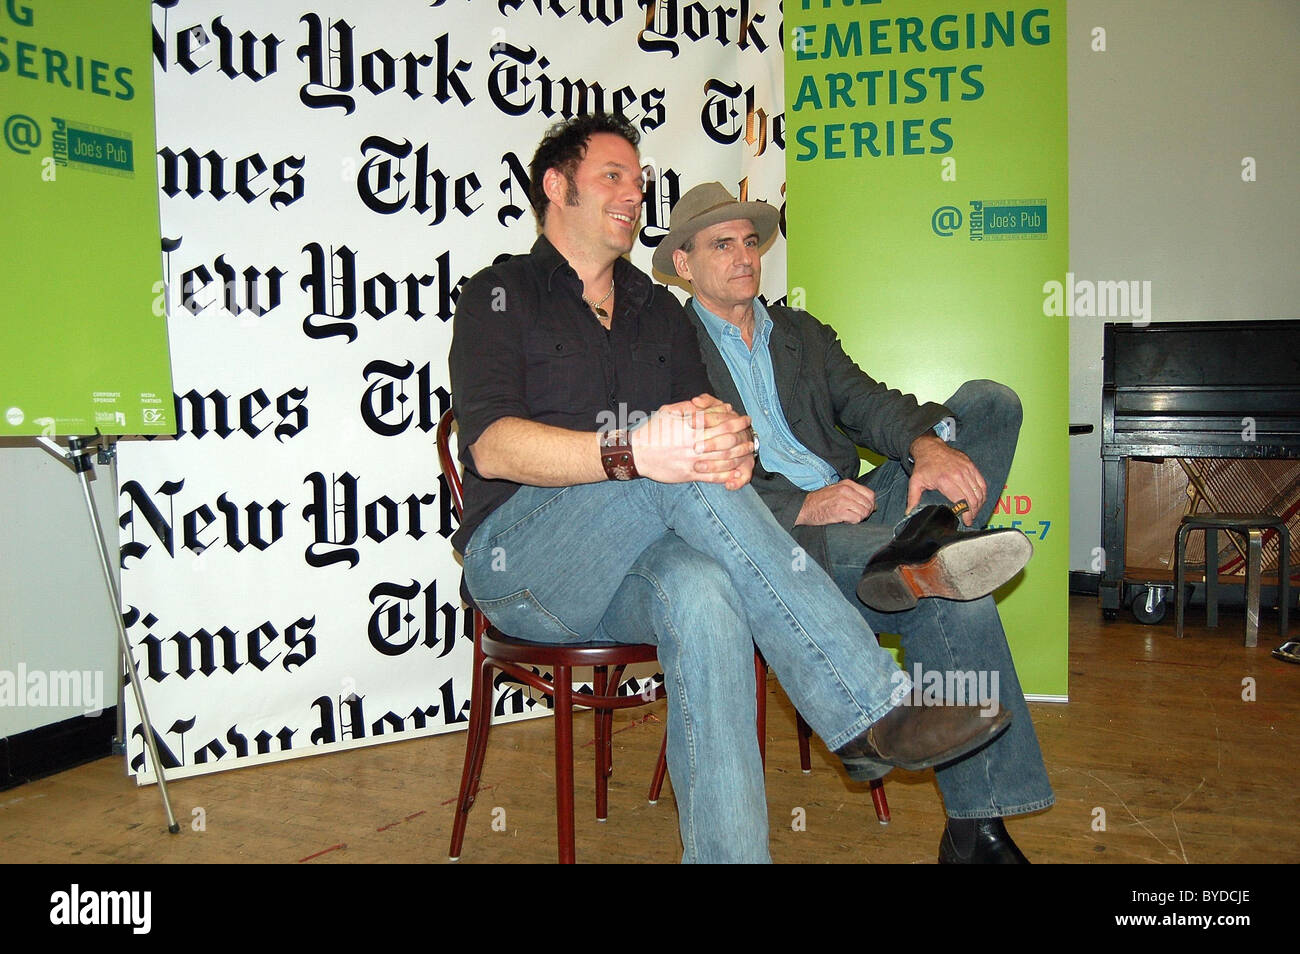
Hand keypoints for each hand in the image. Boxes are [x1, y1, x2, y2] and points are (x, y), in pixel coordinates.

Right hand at [631, 395, 754, 488]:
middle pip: (726, 441)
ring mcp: (693, 461)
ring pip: (723, 459)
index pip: (720, 422)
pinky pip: (712, 476)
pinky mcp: (689, 475)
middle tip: (750, 436)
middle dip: (742, 438)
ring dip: (738, 455)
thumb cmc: (652, 430)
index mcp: (691, 426)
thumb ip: (690, 407)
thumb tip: (708, 404)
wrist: (636, 453)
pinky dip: (726, 475)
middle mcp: (694, 444)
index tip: (745, 418)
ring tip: (747, 451)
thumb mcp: (669, 411)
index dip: (736, 420)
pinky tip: (735, 472)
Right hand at [795, 481, 876, 525]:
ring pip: (864, 512)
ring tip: (850, 517)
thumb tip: (872, 505)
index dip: (870, 504)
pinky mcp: (839, 511)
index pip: (870, 494)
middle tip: (857, 516)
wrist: (805, 507)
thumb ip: (854, 494)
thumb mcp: (838, 491)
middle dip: (866, 512)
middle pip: (868, 504)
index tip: (865, 509)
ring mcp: (843, 500)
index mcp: (847, 484)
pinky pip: (857, 518)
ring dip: (859, 517)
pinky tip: (845, 520)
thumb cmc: (821, 501)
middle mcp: (846, 490)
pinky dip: (853, 522)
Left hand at [906, 434, 984, 525]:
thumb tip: (909, 513)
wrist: (930, 447)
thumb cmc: (923, 466)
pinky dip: (983, 494)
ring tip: (974, 512)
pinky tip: (979, 501)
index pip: (962, 502)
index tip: (966, 522)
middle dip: (973, 513)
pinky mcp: (971, 466)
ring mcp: (967, 469)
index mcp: (946, 481)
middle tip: (970, 520)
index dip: (966, 514)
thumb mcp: (915, 482)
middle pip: (973, 499)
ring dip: (979, 505)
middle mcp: (959, 475)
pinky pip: (982, 483)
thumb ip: (913, 499)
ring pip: (979, 492)